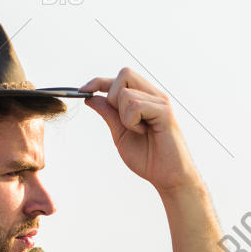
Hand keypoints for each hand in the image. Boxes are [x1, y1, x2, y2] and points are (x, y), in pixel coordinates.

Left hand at [80, 68, 201, 196]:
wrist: (169, 177)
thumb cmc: (148, 157)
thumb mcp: (120, 133)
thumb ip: (108, 114)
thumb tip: (90, 97)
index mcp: (145, 98)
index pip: (121, 78)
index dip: (99, 81)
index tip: (82, 90)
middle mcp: (154, 95)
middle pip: (124, 74)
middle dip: (112, 96)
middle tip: (122, 120)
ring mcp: (161, 101)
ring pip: (126, 93)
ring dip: (123, 117)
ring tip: (138, 131)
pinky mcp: (165, 111)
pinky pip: (135, 106)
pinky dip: (131, 122)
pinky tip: (143, 132)